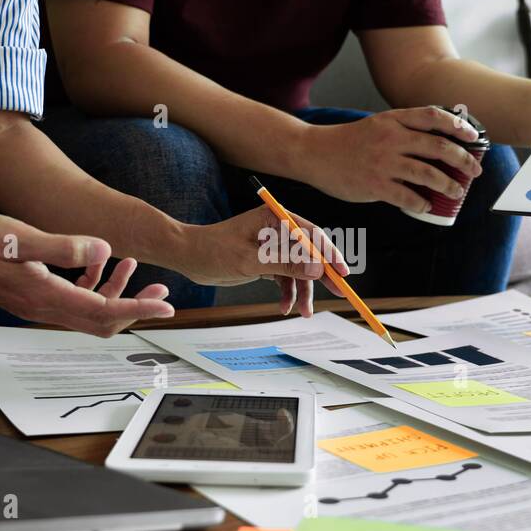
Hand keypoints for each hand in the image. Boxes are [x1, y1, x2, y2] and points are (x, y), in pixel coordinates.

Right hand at [0, 211, 173, 335]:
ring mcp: (37, 304)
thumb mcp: (24, 239)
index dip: (139, 308)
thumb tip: (104, 251)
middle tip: (162, 290)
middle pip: (102, 319)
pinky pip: (71, 298)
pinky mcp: (31, 295)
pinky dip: (90, 284)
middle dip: (136, 306)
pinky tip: (97, 261)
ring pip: (88, 310)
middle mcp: (45, 307)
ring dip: (115, 292)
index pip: (105, 312)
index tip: (167, 306)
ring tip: (134, 267)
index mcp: (47, 297)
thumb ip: (65, 247)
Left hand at [178, 206, 349, 317]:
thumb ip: (285, 265)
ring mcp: (273, 246)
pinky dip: (287, 293)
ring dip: (303, 291)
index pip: (311, 234)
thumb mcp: (251, 261)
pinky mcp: (267, 260)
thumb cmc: (213, 251)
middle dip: (323, 275)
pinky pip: (286, 277)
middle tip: (341, 293)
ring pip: (299, 269)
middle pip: (311, 252)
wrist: (189, 257)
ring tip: (304, 312)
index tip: (342, 272)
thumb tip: (317, 270)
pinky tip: (284, 307)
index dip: (330, 253)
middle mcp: (278, 229)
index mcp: (275, 217)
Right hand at [300, 106, 483, 214]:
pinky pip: (407, 197)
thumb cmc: (349, 141)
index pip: (433, 117)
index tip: (474, 137)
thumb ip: (403, 130)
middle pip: (438, 146)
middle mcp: (391, 138)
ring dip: (448, 185)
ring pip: (427, 174)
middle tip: (474, 171)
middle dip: (462, 160)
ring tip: (456, 191)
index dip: (458, 126)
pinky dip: (422, 203)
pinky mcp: (374, 185)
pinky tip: (427, 206)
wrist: (315, 153)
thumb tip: (437, 144)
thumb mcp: (377, 125)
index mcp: (393, 120)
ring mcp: (383, 162)